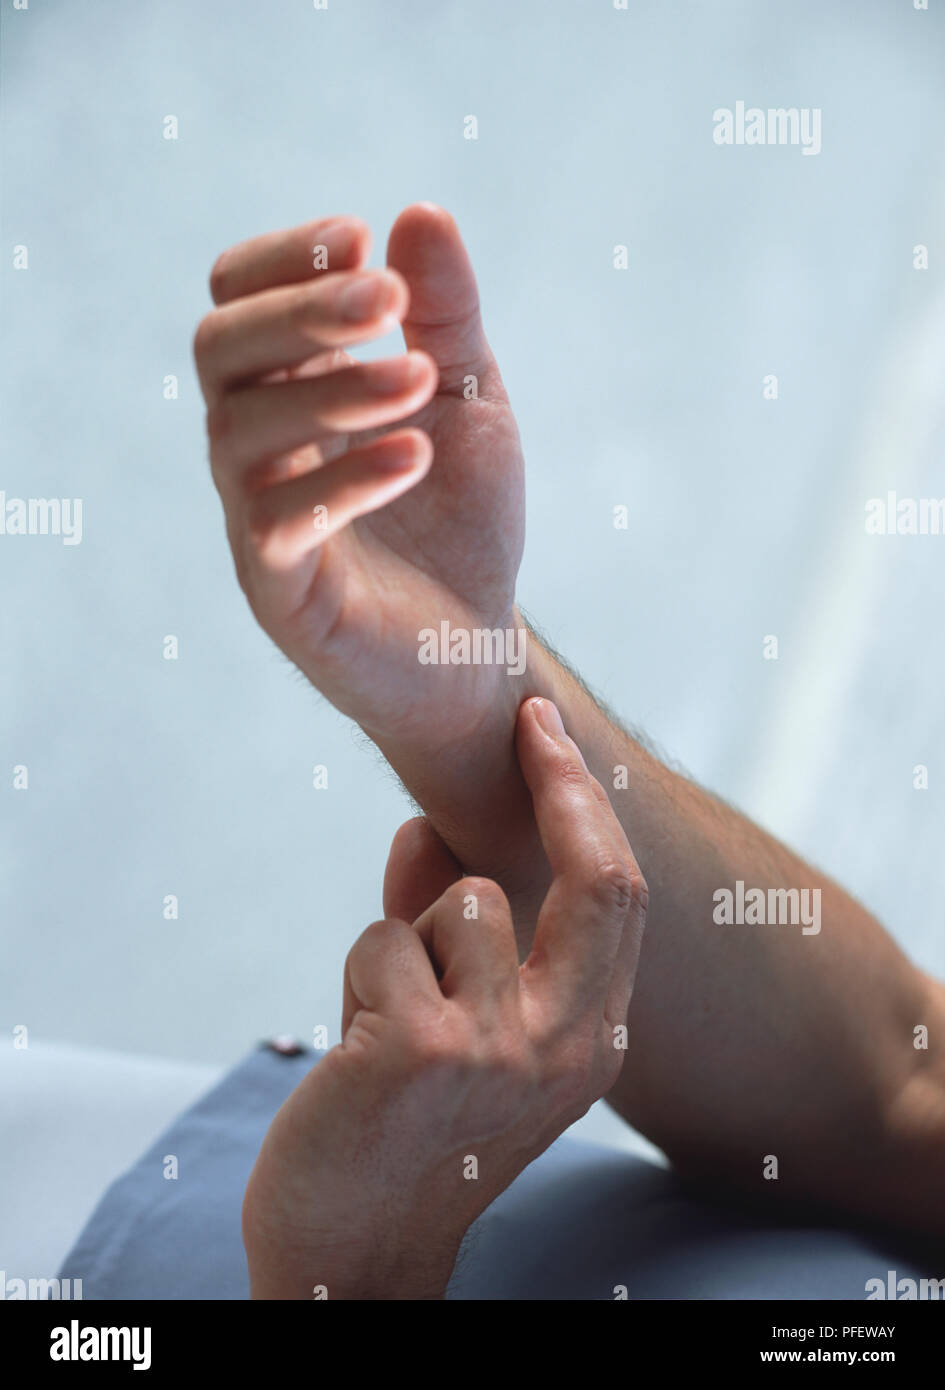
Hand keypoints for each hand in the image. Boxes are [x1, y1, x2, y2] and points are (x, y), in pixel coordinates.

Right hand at [194, 204, 525, 751]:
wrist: (473, 646)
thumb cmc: (460, 522)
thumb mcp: (467, 402)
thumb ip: (446, 317)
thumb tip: (419, 212)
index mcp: (290, 391)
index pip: (238, 299)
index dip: (283, 259)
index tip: (360, 239)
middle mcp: (256, 448)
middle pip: (220, 349)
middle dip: (301, 310)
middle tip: (385, 298)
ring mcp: (256, 520)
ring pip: (241, 429)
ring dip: (334, 391)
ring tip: (418, 382)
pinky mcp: (279, 590)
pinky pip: (277, 524)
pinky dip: (346, 481)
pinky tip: (416, 459)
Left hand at [241, 697, 647, 1298]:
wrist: (352, 1252)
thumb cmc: (401, 1127)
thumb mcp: (452, 1020)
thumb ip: (448, 925)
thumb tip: (425, 828)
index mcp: (592, 1040)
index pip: (618, 899)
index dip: (589, 806)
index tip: (552, 734)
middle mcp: (569, 1044)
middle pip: (598, 876)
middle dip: (562, 781)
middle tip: (531, 722)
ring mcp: (503, 1047)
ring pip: (457, 899)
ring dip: (404, 936)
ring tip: (383, 1015)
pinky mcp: (425, 1048)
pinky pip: (383, 940)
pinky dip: (357, 974)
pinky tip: (353, 1051)